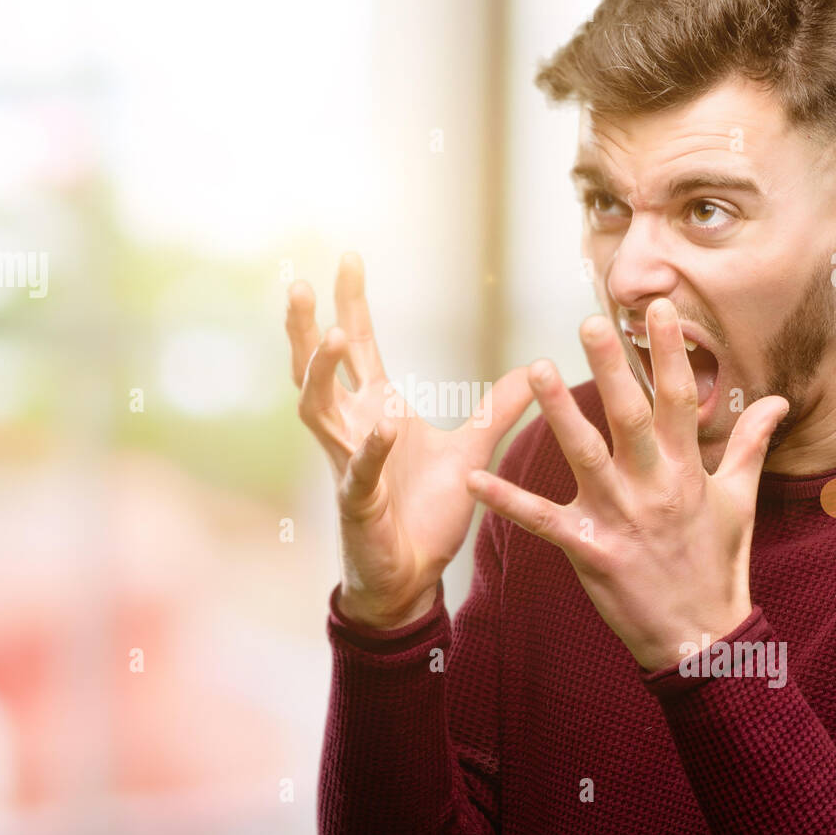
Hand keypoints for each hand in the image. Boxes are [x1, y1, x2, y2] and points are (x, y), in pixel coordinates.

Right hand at [287, 253, 534, 629]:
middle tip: (302, 284)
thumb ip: (497, 411)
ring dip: (324, 373)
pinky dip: (372, 445)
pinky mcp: (359, 503)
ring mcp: (349, 464)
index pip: (359, 348)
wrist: (410, 577)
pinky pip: (361, 469)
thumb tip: (532, 370)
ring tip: (336, 335)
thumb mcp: (470, 452)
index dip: (350, 303)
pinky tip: (384, 420)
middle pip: (317, 369)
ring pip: (319, 411)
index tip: (349, 257)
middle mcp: (352, 431)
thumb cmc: (425, 515)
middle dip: (307, 327)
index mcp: (375, 411)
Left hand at [465, 298, 788, 671]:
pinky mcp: (590, 551)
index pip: (679, 399)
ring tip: (535, 369)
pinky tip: (473, 478)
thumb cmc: (717, 564)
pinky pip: (541, 520)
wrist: (702, 639)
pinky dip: (507, 501)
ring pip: (586, 455)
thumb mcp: (740, 501)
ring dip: (559, 413)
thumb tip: (776, 400)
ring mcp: (621, 518)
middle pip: (631, 416)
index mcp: (687, 470)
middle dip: (612, 369)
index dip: (669, 352)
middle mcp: (654, 486)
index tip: (658, 308)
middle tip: (590, 322)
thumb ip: (748, 444)